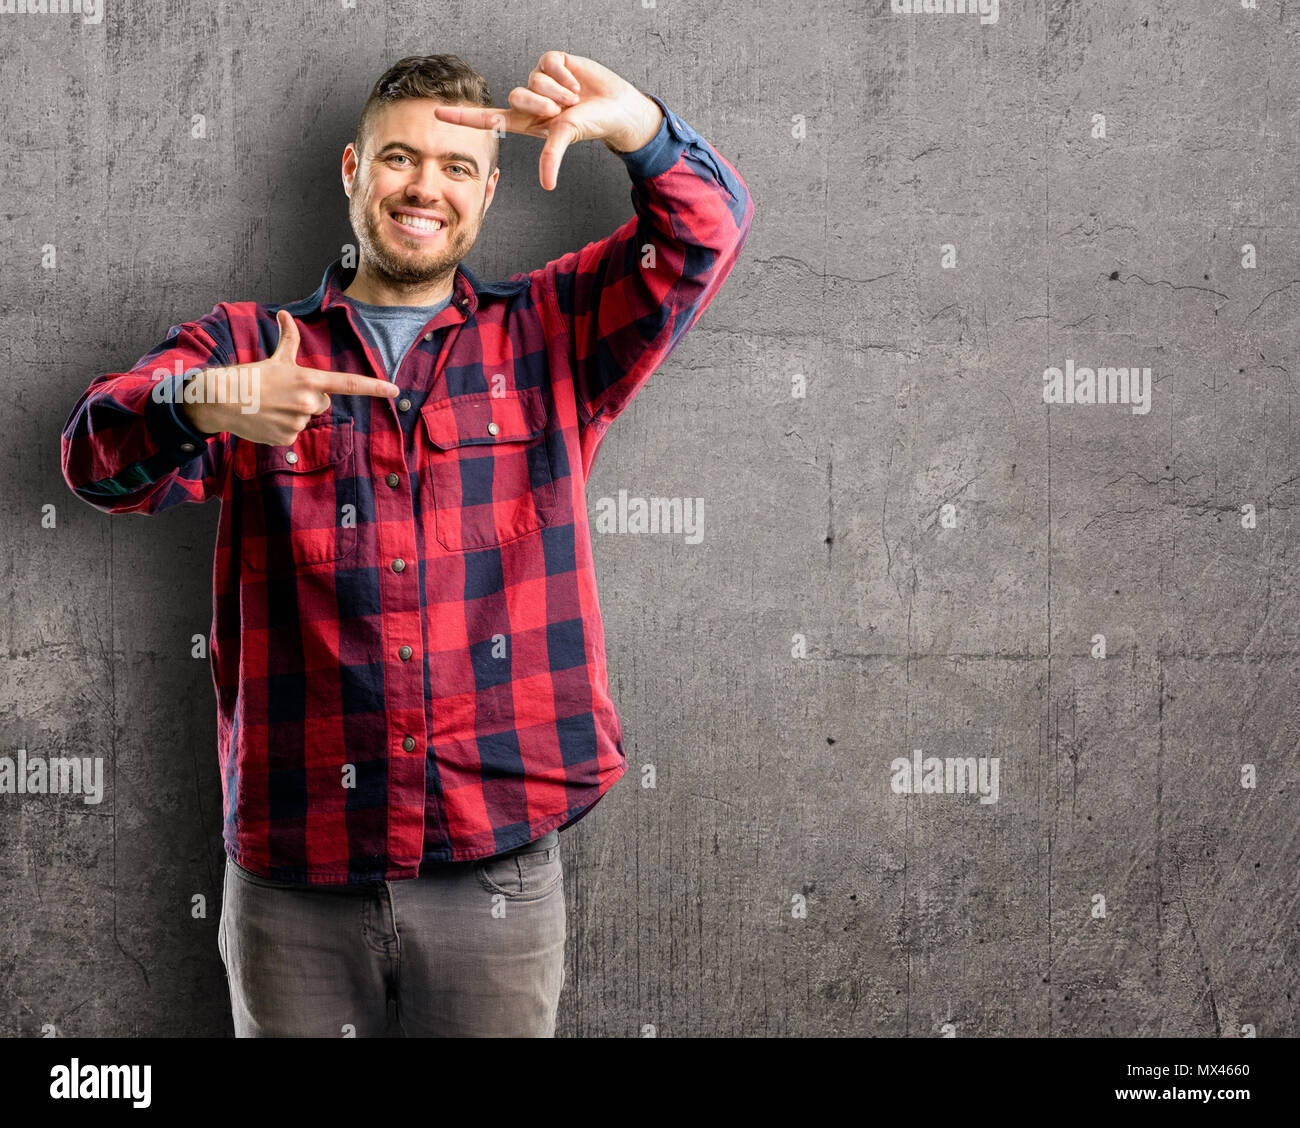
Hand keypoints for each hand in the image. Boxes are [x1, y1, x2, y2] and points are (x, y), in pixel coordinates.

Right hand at [183, 310, 399, 443]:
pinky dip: (282, 428)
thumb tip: (284, 313)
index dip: (374, 387)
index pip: (349, 383)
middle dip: (308, 399)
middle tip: (284, 393)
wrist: (221, 400)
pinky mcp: (287, 439)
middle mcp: (308, 403)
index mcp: (309, 381)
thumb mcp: (276, 358)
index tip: (394, 390)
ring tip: (271, 405)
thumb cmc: (251, 376)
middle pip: (322, 403)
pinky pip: (293, 434)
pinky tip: (267, 419)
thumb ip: (288, 338)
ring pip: (306, 419)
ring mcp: (298, 423)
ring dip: (293, 413)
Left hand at [433, 51, 662, 190]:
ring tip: (573, 97)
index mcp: (526, 121)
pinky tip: (576, 81)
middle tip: (562, 110)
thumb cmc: (591, 125)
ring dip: (557, 90)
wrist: (615, 107)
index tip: (436, 114)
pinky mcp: (553, 62)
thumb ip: (552, 157)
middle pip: (517, 96)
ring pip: (533, 79)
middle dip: (542, 104)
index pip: (488, 117)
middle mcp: (529, 100)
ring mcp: (539, 80)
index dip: (463, 116)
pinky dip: (564, 74)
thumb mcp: (567, 138)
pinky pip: (548, 63)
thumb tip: (547, 185)